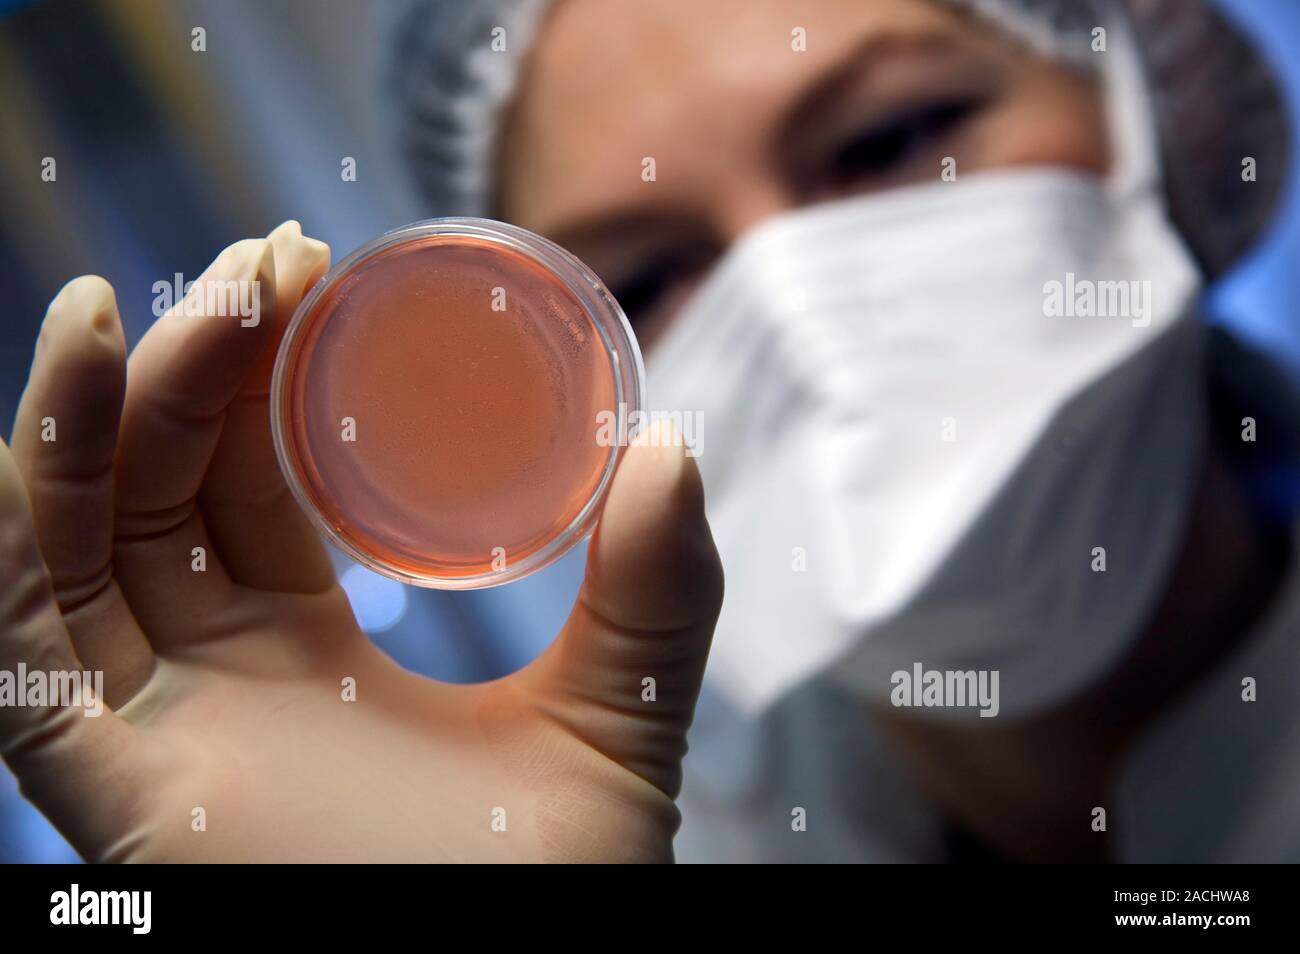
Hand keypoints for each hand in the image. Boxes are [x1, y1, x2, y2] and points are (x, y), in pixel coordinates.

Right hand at [0, 222, 722, 861]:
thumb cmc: (552, 891)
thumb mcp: (616, 720)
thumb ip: (655, 596)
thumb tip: (675, 448)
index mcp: (315, 650)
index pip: (258, 480)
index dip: (265, 371)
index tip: (309, 268)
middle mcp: (222, 676)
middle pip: (167, 489)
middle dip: (194, 366)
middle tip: (261, 264)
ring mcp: (163, 731)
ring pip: (81, 546)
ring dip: (92, 420)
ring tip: (131, 307)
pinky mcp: (119, 797)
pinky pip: (22, 658)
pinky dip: (11, 541)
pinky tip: (39, 436)